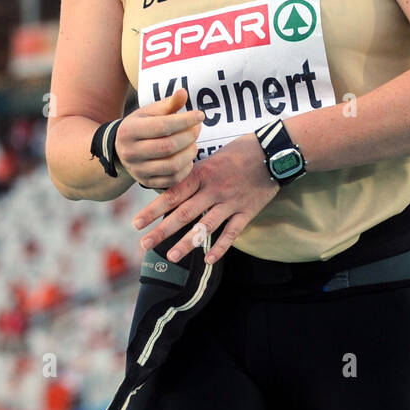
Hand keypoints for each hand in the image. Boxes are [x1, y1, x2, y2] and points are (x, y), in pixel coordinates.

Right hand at [113, 88, 205, 188]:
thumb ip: (168, 104)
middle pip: (168, 146)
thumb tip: (183, 93)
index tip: (200, 115)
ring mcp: (137, 170)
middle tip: (198, 128)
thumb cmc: (142, 125)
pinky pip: (173, 179)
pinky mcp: (146, 182)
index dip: (184, 120)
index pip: (161, 126)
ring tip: (194, 143)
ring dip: (190, 153)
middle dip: (189, 136)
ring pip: (172, 165)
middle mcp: (130, 152)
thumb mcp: (150, 112)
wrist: (123, 149)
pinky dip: (186, 168)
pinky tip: (188, 157)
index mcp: (129, 131)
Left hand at [132, 134, 278, 263]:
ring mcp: (231, 201)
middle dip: (162, 231)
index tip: (136, 224)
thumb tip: (173, 191)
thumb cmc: (241, 151)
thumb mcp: (213, 157)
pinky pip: (232, 232)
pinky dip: (220, 246)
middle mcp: (214, 189)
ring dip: (187, 243)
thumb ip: (195, 175)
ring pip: (206, 225)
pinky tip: (208, 259)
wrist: (274, 150)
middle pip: (184, 213)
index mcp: (202, 174)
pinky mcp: (247, 210)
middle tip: (144, 245)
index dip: (153, 210)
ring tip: (171, 257)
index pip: (173, 194)